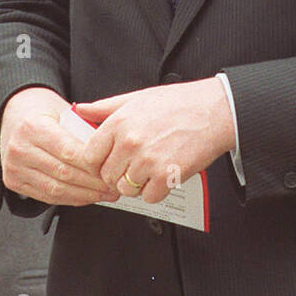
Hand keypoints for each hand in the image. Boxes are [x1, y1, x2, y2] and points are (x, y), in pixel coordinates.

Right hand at [0, 86, 119, 205]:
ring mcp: (14, 167)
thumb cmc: (42, 111)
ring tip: (104, 194)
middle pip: (64, 173)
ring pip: (56, 189)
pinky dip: (70, 199)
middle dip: (93, 183)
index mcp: (33, 126)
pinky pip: (46, 196)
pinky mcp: (13, 181)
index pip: (69, 152)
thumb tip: (111, 150)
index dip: (93, 165)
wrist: (13, 114)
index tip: (111, 169)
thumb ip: (84, 128)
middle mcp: (20, 148)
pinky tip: (86, 196)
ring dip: (84, 195)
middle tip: (113, 185)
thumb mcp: (64, 110)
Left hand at [75, 78, 235, 204]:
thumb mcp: (137, 98)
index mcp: (119, 123)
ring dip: (135, 185)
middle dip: (117, 175)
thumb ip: (105, 108)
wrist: (214, 112)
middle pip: (107, 176)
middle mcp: (131, 142)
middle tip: (131, 167)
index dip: (97, 162)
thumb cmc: (178, 103)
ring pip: (126, 189)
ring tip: (148, 169)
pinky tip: (162, 175)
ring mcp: (148, 161)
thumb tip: (80, 110)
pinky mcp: (167, 176)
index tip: (106, 162)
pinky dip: (155, 191)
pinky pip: (149, 197)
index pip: (89, 156)